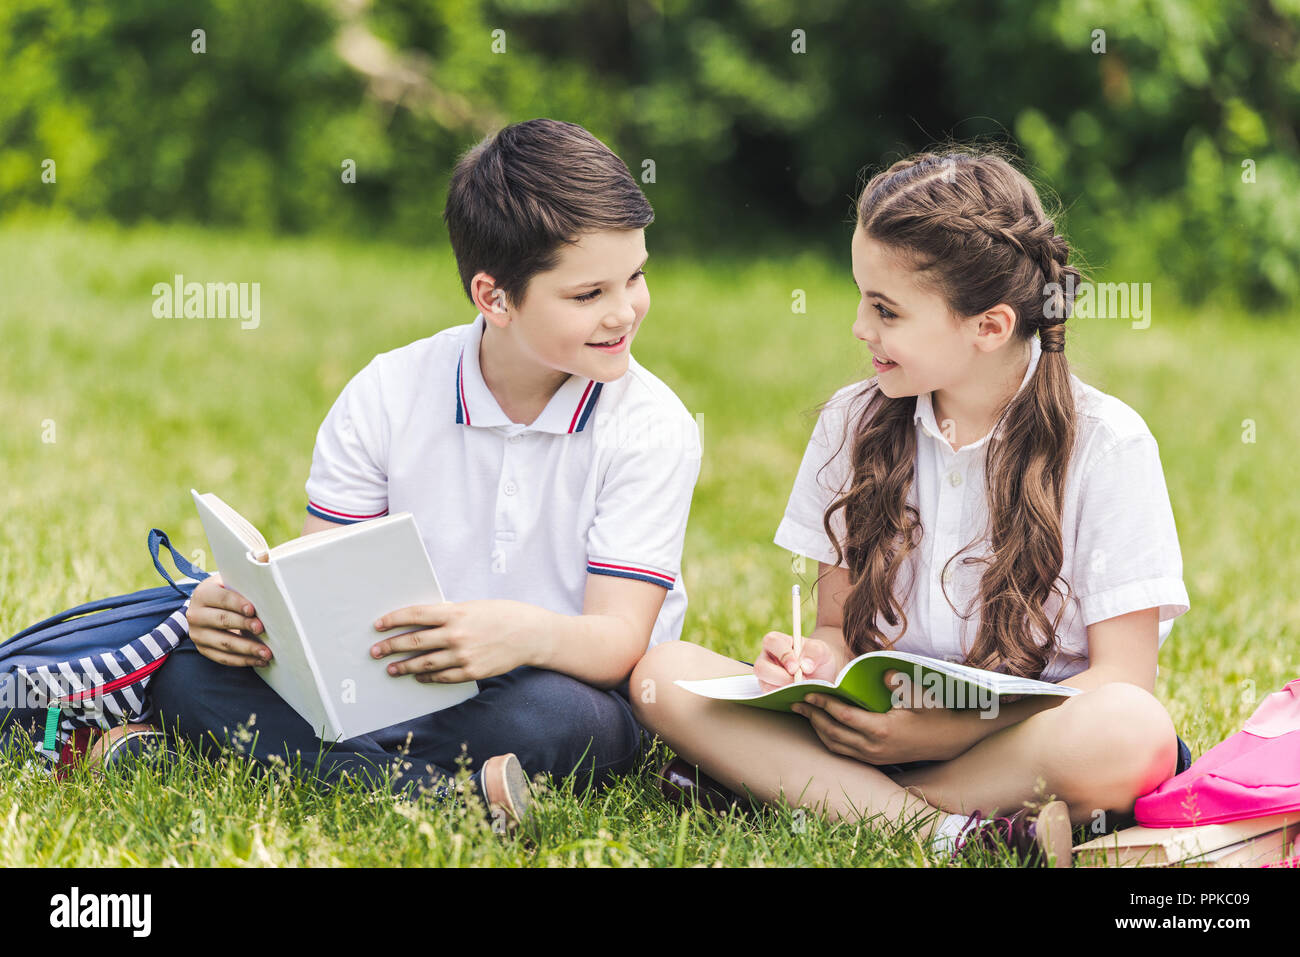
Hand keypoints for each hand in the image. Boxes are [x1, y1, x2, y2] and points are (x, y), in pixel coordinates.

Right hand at [185, 572, 271, 667]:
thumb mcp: (236, 577)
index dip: (237, 603)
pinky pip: (223, 658)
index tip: (253, 609)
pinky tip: (260, 660)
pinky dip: (243, 661)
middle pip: (221, 621)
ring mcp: (197, 634)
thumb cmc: (233, 589)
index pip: (221, 598)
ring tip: (268, 652)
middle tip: (263, 629)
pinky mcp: (204, 649)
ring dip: (247, 649)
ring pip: (223, 643)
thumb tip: (264, 557)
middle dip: (244, 625)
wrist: (214, 606)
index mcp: (203, 592)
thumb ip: (250, 567)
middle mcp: (194, 614)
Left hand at [370, 599, 542, 682]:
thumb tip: (423, 622)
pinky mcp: (472, 671)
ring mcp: (463, 655)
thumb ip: (449, 614)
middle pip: (414, 641)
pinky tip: (419, 677)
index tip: (378, 625)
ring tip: (391, 669)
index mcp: (455, 613)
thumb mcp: (473, 607)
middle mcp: (456, 634)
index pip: (415, 615)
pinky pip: (443, 677)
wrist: (531, 634)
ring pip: (425, 663)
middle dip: (391, 647)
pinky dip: (428, 678)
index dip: (393, 620)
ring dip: (405, 666)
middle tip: (375, 652)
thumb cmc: (502, 615)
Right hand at [754, 632, 837, 690]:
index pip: (771, 642)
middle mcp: (766, 658)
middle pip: (761, 667)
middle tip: (798, 681)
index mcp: (776, 641)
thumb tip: (805, 666)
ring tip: (802, 687)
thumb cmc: (817, 657)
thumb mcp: (821, 650)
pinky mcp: (770, 690)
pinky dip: (785, 697)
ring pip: (764, 684)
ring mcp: (766, 676)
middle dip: (780, 677)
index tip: (796, 667)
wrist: (821, 673)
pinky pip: (771, 696)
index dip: (783, 655)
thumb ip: (814, 653)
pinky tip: (798, 693)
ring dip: (784, 689)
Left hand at [791, 669, 966, 764]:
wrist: (950, 740)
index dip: (823, 704)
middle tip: (795, 703)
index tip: (808, 693)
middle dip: (812, 717)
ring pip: (836, 746)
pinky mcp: (876, 760)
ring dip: (818, 729)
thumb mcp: (919, 693)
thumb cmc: (934, 712)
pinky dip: (830, 740)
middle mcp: (874, 748)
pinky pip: (845, 753)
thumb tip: (883, 671)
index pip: (843, 717)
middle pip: (833, 733)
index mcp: (882, 730)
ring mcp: (874, 757)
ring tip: (804, 714)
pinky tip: (823, 728)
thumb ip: (899, 682)